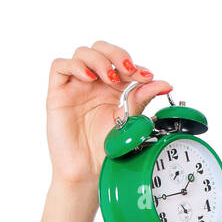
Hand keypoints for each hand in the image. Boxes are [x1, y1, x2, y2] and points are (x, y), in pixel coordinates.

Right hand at [46, 40, 172, 187]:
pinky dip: (75, 66)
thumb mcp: (128, 120)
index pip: (120, 63)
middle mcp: (93, 84)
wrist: (88, 172)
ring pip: (82, 54)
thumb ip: (141, 99)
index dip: (133, 65)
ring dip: (99, 60)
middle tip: (128, 70)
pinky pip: (60, 66)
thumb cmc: (105, 150)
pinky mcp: (58, 94)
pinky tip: (89, 78)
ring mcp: (75, 86)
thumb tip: (163, 83)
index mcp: (111, 88)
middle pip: (101, 49)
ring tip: (110, 78)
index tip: (147, 77)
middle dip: (117, 54)